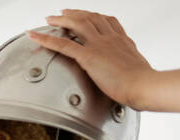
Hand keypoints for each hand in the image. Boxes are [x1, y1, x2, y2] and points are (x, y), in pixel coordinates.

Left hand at [27, 10, 154, 108]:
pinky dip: (46, 39)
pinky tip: (34, 36)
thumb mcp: (140, 72)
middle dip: (75, 14)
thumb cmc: (145, 85)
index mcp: (123, 42)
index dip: (96, 17)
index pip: (109, 22)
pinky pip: (63, 45)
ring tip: (50, 19)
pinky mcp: (89, 57)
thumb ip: (132, 71)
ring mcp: (99, 45)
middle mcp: (111, 39)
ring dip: (61, 20)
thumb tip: (136, 79)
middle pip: (91, 18)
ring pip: (77, 25)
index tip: (88, 16)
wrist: (144, 85)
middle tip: (63, 13)